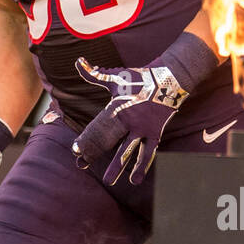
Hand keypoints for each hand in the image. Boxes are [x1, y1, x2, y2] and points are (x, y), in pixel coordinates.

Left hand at [70, 32, 219, 185]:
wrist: (168, 79)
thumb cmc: (138, 77)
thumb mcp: (115, 76)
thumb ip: (94, 73)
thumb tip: (78, 61)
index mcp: (116, 108)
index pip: (97, 128)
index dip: (86, 140)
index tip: (75, 151)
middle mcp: (129, 121)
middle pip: (109, 142)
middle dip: (94, 153)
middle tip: (82, 166)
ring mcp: (143, 129)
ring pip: (128, 151)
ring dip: (118, 167)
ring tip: (109, 182)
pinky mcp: (155, 133)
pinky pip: (148, 153)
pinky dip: (142, 166)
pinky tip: (135, 180)